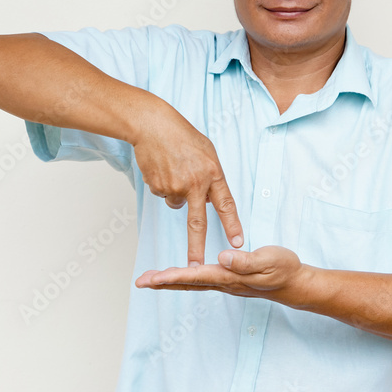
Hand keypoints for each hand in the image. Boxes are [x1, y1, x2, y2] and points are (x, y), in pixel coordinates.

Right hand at [131, 109, 242, 265]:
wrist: (152, 125)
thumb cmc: (181, 135)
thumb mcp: (206, 152)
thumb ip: (210, 177)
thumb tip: (207, 200)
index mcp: (212, 173)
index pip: (225, 205)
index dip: (232, 225)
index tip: (238, 243)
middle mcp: (194, 183)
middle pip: (197, 223)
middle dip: (197, 247)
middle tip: (196, 266)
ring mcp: (174, 186)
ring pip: (177, 202)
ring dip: (176, 191)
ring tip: (173, 167)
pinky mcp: (158, 187)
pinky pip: (163, 193)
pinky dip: (163, 184)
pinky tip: (162, 167)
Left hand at [135, 246, 307, 305]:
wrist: (297, 283)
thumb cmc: (284, 269)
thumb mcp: (269, 261)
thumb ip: (246, 261)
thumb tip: (223, 257)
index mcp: (230, 276)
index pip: (196, 276)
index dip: (173, 276)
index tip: (154, 278)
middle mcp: (224, 282)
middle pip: (187, 283)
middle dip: (162, 282)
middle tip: (140, 282)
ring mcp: (225, 283)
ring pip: (191, 283)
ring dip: (169, 281)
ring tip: (149, 279)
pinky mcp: (228, 279)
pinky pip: (200, 280)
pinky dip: (183, 279)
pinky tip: (177, 276)